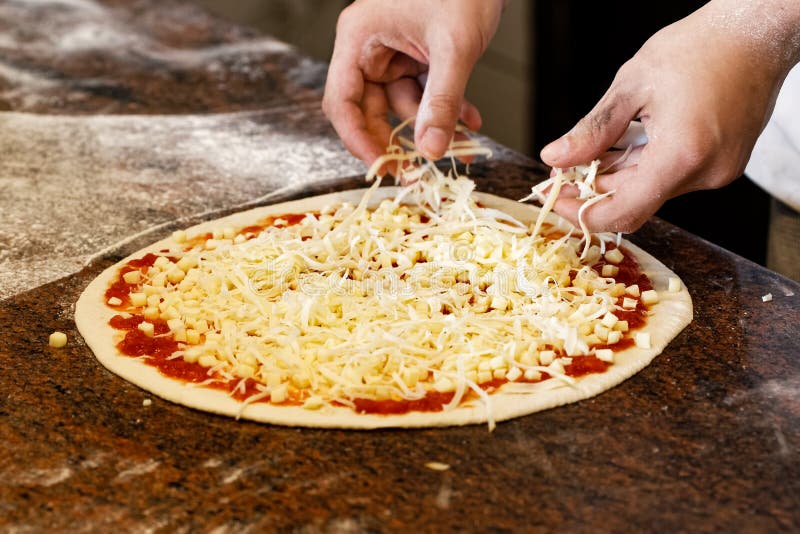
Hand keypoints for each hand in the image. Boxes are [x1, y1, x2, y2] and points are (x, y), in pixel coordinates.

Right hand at [322, 0, 503, 166]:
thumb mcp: (453, 47)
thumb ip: (442, 101)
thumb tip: (432, 149)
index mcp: (359, 37)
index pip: (341, 100)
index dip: (357, 138)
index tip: (381, 165)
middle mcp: (369, 47)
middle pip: (369, 108)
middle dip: (398, 138)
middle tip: (418, 168)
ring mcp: (392, 52)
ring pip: (401, 105)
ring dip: (432, 125)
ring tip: (463, 138)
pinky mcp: (415, 55)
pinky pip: (423, 93)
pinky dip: (444, 108)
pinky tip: (469, 119)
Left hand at [540, 0, 799, 232]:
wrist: (756, 31)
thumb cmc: (700, 48)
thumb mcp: (631, 85)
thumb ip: (592, 130)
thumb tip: (555, 158)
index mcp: (682, 154)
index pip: (625, 211)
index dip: (584, 213)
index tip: (557, 200)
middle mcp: (705, 172)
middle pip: (636, 201)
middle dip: (594, 190)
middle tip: (562, 171)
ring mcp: (718, 171)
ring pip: (652, 190)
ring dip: (618, 177)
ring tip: (593, 151)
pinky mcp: (723, 164)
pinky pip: (672, 177)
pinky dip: (644, 168)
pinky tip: (626, 146)